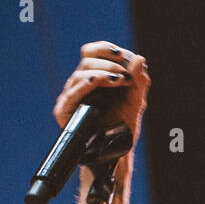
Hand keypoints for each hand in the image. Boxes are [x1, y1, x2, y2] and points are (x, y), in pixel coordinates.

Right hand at [54, 40, 150, 154]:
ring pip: (81, 72)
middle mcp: (80, 84)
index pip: (93, 52)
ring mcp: (71, 96)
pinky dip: (88, 83)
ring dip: (103, 71)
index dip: (108, 49)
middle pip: (87, 57)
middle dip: (109, 61)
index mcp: (94, 77)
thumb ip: (139, 82)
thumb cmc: (123, 127)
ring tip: (121, 80)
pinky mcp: (64, 110)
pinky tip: (100, 81)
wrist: (115, 153)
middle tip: (126, 74)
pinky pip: (73, 92)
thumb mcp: (136, 102)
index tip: (125, 57)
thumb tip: (139, 59)